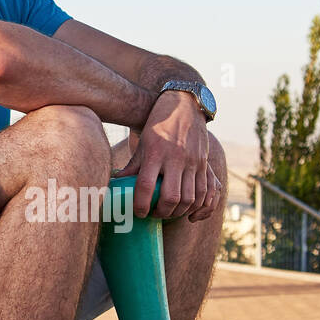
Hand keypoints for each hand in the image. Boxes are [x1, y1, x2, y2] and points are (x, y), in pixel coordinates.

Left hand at [114, 91, 220, 220]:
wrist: (185, 105)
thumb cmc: (159, 125)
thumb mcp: (143, 143)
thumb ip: (133, 165)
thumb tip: (116, 185)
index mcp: (155, 152)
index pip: (145, 185)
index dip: (140, 204)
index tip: (138, 212)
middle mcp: (174, 158)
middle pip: (170, 197)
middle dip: (161, 212)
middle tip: (154, 214)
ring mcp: (192, 162)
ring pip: (189, 198)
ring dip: (178, 212)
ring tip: (168, 212)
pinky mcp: (203, 164)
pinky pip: (202, 192)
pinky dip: (194, 205)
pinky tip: (184, 207)